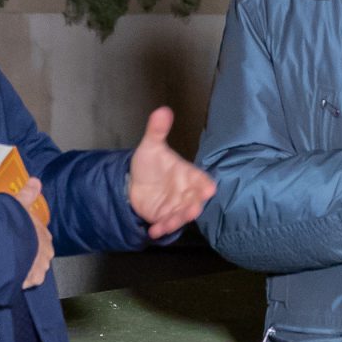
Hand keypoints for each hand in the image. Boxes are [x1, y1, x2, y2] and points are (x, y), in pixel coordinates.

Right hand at [14, 180, 54, 288]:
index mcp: (43, 235)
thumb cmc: (13, 223)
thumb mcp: (19, 203)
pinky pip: (23, 281)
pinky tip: (5, 275)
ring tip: (6, 264)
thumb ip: (28, 194)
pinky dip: (15, 279)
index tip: (20, 237)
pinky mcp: (30, 281)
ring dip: (21, 267)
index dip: (29, 237)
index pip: (40, 237)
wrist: (6, 244)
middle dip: (26, 254)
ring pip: (31, 269)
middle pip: (37, 255)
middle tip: (10, 251)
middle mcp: (45, 253)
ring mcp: (39, 268)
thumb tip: (35, 181)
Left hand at [126, 106, 215, 237]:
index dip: (204, 184)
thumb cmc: (150, 165)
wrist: (133, 182)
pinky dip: (161, 228)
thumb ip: (157, 130)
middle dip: (194, 206)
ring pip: (180, 215)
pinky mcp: (164, 217)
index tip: (209, 188)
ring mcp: (175, 207)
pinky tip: (153, 230)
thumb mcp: (151, 146)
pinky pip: (165, 225)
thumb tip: (162, 110)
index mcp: (187, 174)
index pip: (200, 179)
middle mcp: (185, 192)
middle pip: (194, 201)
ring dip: (177, 220)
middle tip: (194, 209)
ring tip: (169, 222)